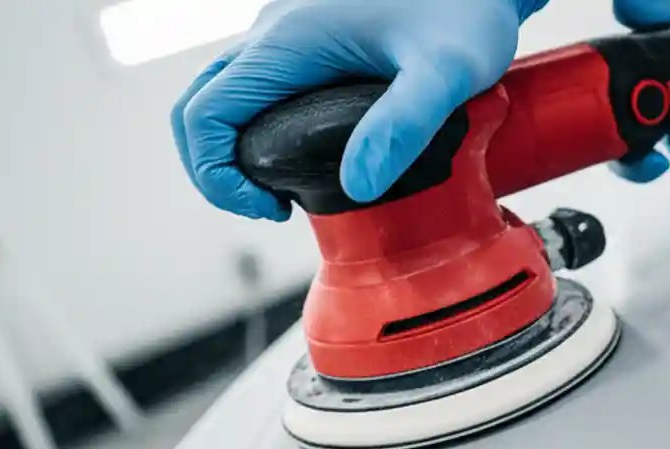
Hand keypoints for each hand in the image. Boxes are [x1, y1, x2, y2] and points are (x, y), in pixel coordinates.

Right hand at [172, 0, 547, 220]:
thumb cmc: (469, 13)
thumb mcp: (447, 74)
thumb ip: (403, 125)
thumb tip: (356, 186)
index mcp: (290, 42)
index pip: (205, 114)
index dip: (218, 175)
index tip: (271, 208)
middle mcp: (276, 33)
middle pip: (201, 107)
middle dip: (219, 170)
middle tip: (273, 207)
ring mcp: (290, 35)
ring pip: (226, 97)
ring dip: (236, 151)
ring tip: (288, 192)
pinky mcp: (311, 42)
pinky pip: (260, 89)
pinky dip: (260, 130)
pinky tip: (309, 157)